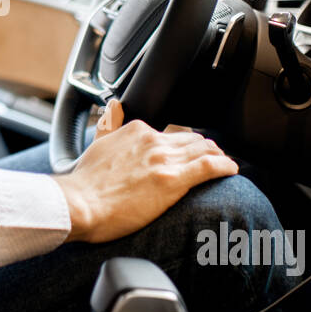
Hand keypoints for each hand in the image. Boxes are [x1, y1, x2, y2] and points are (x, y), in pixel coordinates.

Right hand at [54, 99, 238, 243]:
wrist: (79, 204)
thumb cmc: (85, 183)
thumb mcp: (96, 145)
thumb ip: (109, 125)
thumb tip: (112, 107)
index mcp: (136, 132)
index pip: (171, 133)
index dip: (184, 144)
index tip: (189, 153)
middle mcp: (152, 141)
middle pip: (192, 140)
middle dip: (205, 149)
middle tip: (213, 159)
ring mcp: (164, 160)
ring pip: (205, 150)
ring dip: (218, 157)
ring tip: (224, 166)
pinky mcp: (173, 181)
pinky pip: (210, 166)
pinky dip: (225, 166)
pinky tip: (231, 170)